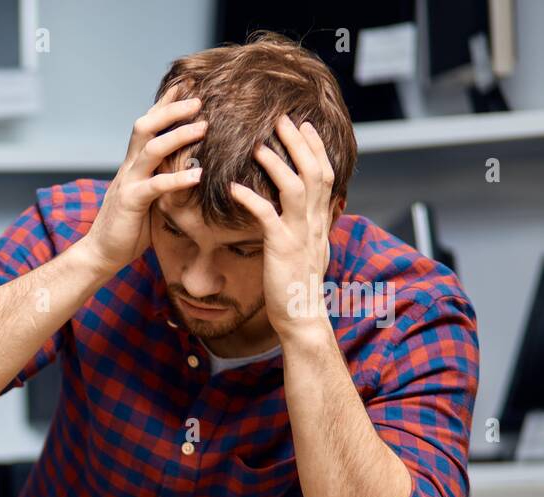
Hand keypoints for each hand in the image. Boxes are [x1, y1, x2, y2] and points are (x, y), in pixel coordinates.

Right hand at [81, 85, 206, 273]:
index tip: (186, 85)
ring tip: (204, 127)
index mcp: (133, 164)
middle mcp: (129, 168)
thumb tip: (192, 171)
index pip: (148, 126)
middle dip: (171, 110)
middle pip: (146, 126)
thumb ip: (164, 181)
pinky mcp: (131, 202)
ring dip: (178, 135)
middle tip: (199, 100)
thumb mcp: (151, 199)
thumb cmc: (129, 228)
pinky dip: (178, 178)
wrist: (101, 253)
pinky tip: (198, 174)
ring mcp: (128, 183)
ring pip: (151, 149)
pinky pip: (156, 185)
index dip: (165, 104)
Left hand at [230, 116, 335, 341]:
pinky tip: (233, 187)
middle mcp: (315, 222)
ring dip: (277, 162)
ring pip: (294, 187)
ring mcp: (300, 234)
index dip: (316, 147)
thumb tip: (311, 209)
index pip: (325, 173)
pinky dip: (251, 199)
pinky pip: (266, 217)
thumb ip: (309, 224)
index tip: (304, 125)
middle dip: (299, 142)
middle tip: (282, 118)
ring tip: (258, 144)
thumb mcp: (309, 248)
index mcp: (321, 219)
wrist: (302, 316)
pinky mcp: (281, 248)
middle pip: (314, 171)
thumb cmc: (297, 284)